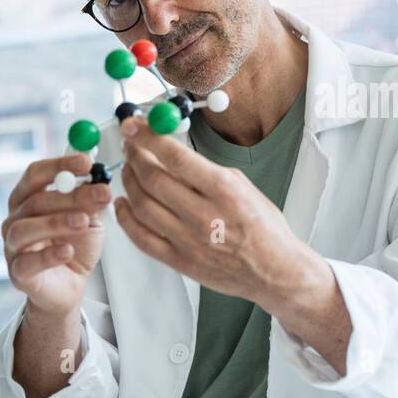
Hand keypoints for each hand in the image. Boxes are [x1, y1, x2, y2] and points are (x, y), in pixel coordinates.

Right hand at [2, 154, 109, 316]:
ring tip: (84, 221)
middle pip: (35, 200)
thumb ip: (90, 199)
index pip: (36, 174)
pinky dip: (48, 255)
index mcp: (28, 199)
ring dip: (57, 222)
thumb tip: (99, 177)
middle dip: (70, 195)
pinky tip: (68, 251)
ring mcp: (12, 247)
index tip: (87, 162)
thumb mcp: (89, 218)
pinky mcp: (18, 274)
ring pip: (25, 229)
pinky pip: (27, 262)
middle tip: (101, 193)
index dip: (59, 165)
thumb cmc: (75, 246)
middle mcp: (15, 219)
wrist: (71, 286)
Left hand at [114, 118, 318, 310]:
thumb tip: (174, 154)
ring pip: (142, 206)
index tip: (135, 126)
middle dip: (135, 156)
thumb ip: (208, 171)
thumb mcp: (244, 186)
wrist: (274, 270)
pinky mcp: (180, 261)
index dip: (149, 137)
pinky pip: (141, 238)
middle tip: (132, 146)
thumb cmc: (264, 230)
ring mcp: (189, 241)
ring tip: (129, 170)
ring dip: (129, 182)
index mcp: (224, 191)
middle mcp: (204, 215)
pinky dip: (126, 218)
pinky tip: (123, 204)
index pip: (176, 157)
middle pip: (153, 179)